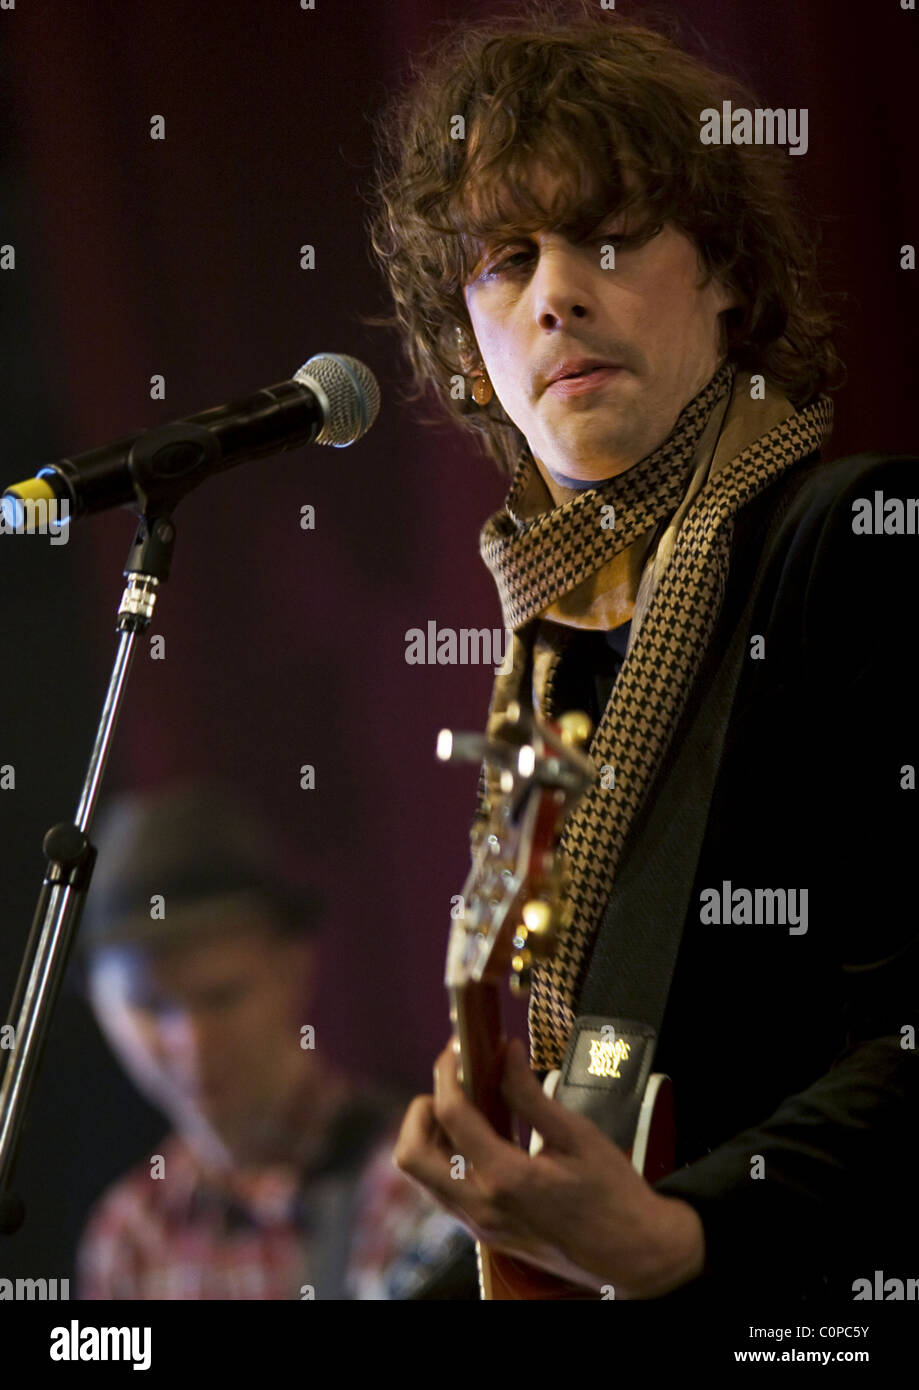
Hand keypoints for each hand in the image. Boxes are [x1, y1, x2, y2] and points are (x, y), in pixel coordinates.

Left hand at [394, 1036, 704, 1297]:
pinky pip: (445, 1191)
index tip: (458, 1049)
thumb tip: (505, 1053)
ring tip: (466, 1105)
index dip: (447, 1073)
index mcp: (506, 1178)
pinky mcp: (485, 1233)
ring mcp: (480, 1225)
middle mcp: (482, 1206)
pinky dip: (447, 1157)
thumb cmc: (613, 1193)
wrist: (633, 1254)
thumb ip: (531, 1094)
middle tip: (452, 1083)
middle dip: (421, 1109)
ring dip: (431, 1135)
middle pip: (411, 1155)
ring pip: (423, 1176)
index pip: (450, 1115)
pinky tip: (480, 1136)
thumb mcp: (576, 1135)